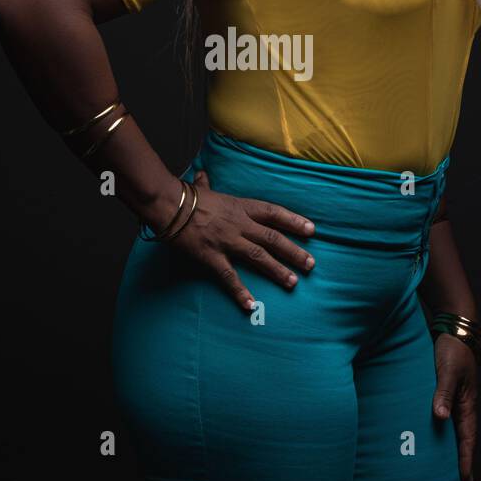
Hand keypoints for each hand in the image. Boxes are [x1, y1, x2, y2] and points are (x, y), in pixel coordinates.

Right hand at [163, 170, 315, 311]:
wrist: (169, 205)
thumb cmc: (185, 196)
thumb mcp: (202, 188)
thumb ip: (206, 183)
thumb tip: (203, 175)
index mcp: (240, 206)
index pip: (274, 213)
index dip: (294, 221)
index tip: (312, 230)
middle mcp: (239, 224)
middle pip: (273, 238)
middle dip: (294, 252)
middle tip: (311, 264)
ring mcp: (227, 241)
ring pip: (259, 257)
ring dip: (277, 270)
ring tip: (293, 283)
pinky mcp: (212, 257)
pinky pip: (229, 277)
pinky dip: (240, 292)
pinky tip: (250, 305)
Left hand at [431, 333, 477, 480]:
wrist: (453, 331)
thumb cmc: (452, 350)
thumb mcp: (447, 371)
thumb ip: (442, 393)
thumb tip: (440, 417)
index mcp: (467, 404)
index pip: (467, 439)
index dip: (466, 460)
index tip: (465, 480)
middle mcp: (461, 406)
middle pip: (462, 440)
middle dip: (462, 462)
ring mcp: (453, 401)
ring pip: (452, 431)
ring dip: (451, 450)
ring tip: (446, 470)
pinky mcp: (443, 395)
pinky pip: (443, 420)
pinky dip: (441, 434)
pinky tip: (434, 441)